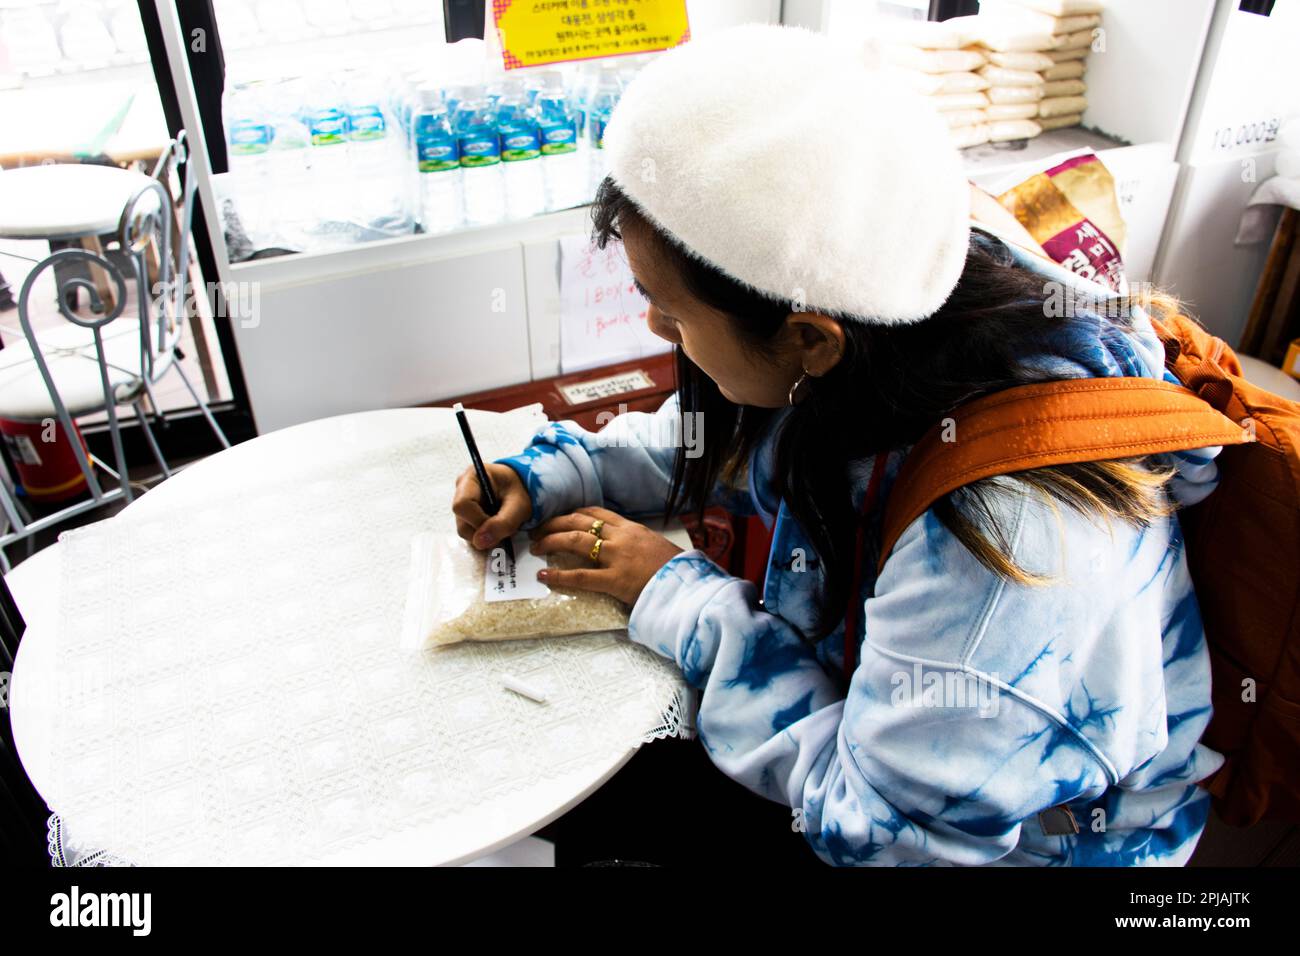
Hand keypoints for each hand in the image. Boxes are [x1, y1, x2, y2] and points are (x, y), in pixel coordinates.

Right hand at [451, 463, 530, 549]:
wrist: (521, 486)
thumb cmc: (519, 489)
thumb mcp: (519, 506)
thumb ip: (504, 523)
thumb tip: (480, 542)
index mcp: (472, 477)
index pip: (462, 505)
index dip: (478, 521)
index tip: (496, 525)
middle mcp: (461, 490)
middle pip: (462, 523)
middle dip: (484, 533)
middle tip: (503, 528)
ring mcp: (461, 505)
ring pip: (465, 532)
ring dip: (486, 536)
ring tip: (502, 526)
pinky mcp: (465, 518)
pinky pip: (471, 535)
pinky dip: (485, 537)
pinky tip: (496, 527)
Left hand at [530, 507, 682, 605]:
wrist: (689, 584)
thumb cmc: (676, 569)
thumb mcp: (656, 546)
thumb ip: (638, 543)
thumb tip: (625, 549)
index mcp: (632, 528)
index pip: (596, 513)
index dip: (573, 514)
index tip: (560, 518)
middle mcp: (621, 537)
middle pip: (579, 522)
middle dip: (554, 523)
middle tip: (538, 529)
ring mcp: (617, 557)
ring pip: (576, 541)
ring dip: (551, 541)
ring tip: (536, 546)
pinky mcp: (615, 580)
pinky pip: (581, 576)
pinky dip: (559, 575)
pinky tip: (544, 575)